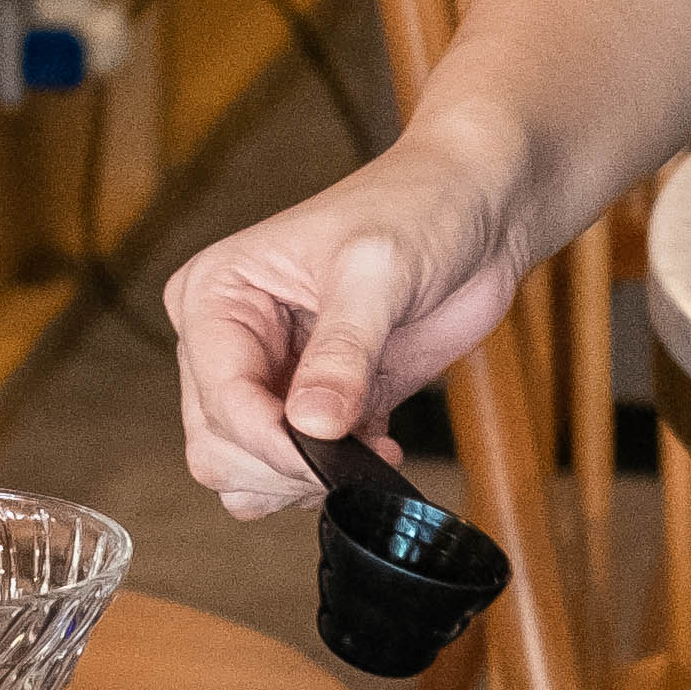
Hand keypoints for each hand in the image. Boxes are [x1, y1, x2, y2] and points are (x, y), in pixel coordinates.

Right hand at [164, 111, 537, 517]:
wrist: (475, 210)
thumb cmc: (418, 210)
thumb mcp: (377, 272)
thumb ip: (344, 351)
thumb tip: (311, 424)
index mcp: (216, 293)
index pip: (220, 395)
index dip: (269, 438)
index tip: (327, 451)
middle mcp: (226, 340)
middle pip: (219, 447)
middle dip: (283, 464)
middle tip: (353, 449)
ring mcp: (270, 377)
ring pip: (245, 472)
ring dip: (302, 480)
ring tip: (367, 445)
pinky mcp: (316, 405)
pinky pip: (296, 473)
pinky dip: (336, 477)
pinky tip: (382, 446)